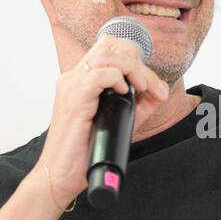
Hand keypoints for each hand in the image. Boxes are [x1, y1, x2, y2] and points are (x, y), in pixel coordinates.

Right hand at [32, 35, 169, 209]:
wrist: (60, 174)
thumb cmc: (84, 151)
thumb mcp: (118, 122)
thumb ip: (138, 105)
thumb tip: (159, 92)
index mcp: (81, 80)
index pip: (110, 49)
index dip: (136, 60)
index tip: (155, 87)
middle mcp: (74, 78)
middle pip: (109, 45)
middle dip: (137, 61)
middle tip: (151, 86)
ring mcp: (72, 87)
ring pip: (105, 55)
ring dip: (132, 68)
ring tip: (143, 88)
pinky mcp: (74, 100)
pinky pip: (99, 75)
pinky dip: (118, 79)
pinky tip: (126, 93)